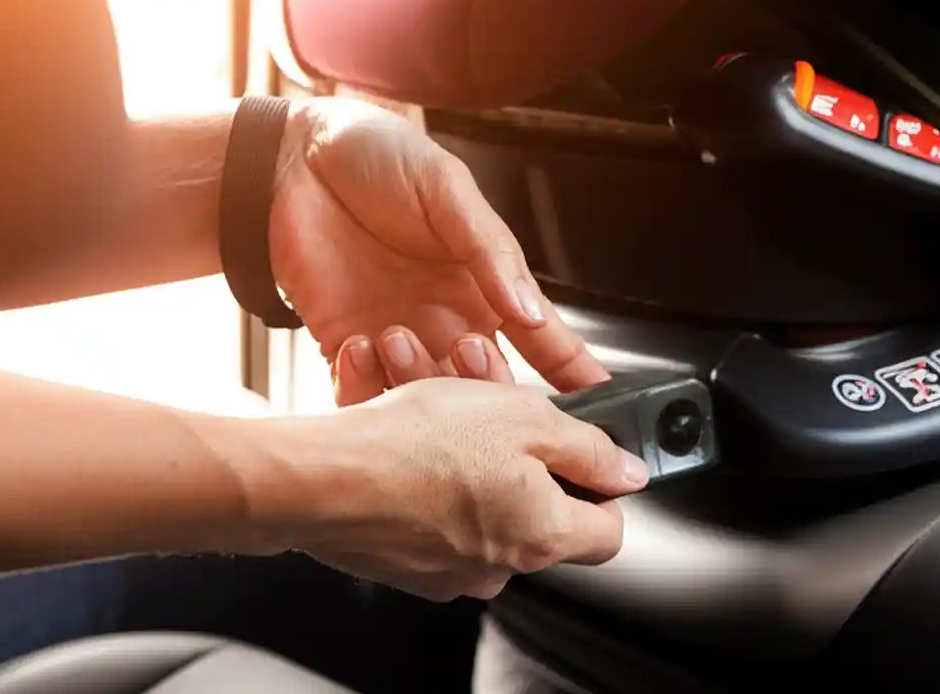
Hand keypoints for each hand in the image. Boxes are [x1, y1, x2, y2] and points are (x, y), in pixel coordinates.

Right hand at [268, 377, 648, 601]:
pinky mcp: (398, 557)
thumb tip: (628, 473)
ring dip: (456, 426)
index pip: (607, 529)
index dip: (603, 482)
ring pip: (471, 485)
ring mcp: (444, 567)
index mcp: (542, 537)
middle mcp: (498, 564)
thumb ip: (589, 449)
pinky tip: (390, 401)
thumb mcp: (526, 420)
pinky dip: (414, 453)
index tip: (584, 447)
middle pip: (531, 494)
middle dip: (510, 429)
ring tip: (422, 373)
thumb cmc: (411, 448)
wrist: (311, 482)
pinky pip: (422, 497)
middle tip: (482, 379)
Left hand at [269, 97, 607, 393]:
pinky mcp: (346, 345)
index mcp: (487, 283)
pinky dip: (364, 388)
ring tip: (398, 336)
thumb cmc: (377, 157)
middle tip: (469, 357)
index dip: (572, 373)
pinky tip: (357, 348)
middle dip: (487, 389)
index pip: (543, 339)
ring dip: (420, 383)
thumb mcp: (448, 189)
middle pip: (488, 385)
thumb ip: (490, 251)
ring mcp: (400, 337)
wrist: (292, 157)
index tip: (598, 401)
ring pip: (429, 398)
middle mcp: (449, 319)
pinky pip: (364, 393)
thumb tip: (529, 309)